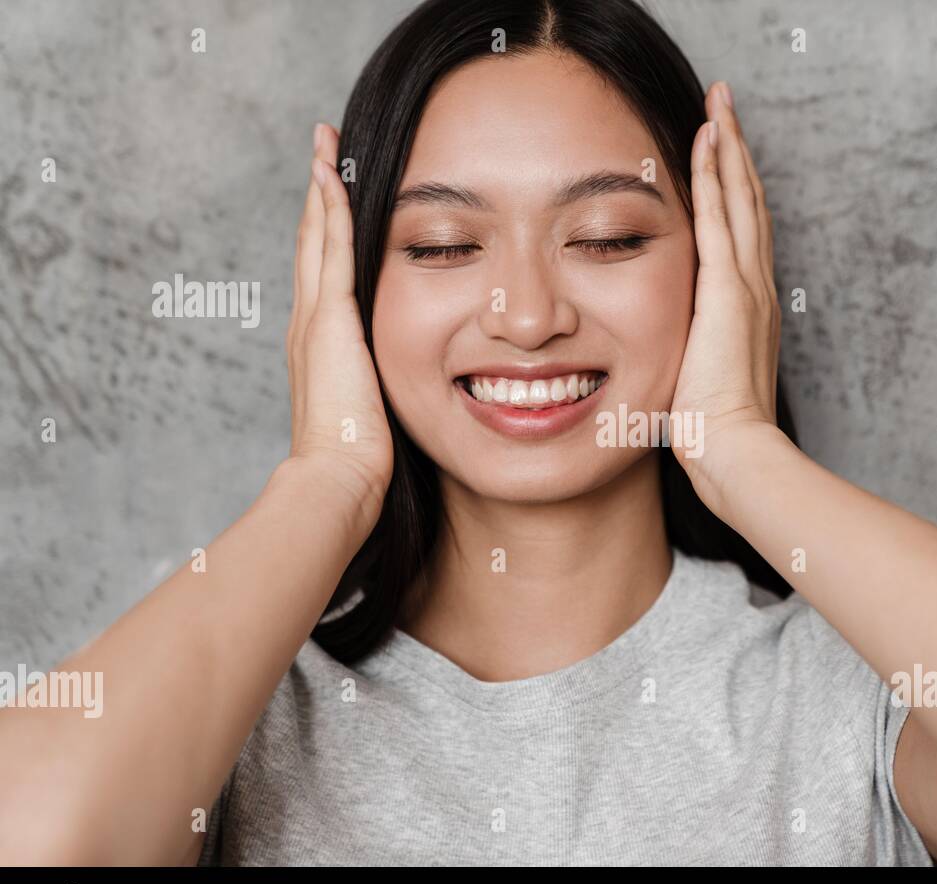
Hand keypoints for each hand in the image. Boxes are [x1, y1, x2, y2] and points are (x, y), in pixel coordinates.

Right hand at [283, 123, 392, 529]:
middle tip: (320, 154)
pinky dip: (331, 210)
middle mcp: (309, 326)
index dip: (328, 238)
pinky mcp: (330, 319)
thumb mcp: (374, 413)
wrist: (337, 478)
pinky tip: (333, 175)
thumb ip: (383, 389)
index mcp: (320, 347)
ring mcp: (315, 319)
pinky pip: (332, 251)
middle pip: (314, 247)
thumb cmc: (357, 463)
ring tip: (323, 147)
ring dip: (321, 190)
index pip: (326, 278)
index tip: (333, 203)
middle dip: (319, 200)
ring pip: (318, 238)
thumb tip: (420, 389)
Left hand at [671, 81, 784, 505]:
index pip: (741, 238)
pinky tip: (707, 137)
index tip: (724, 158)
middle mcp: (754, 288)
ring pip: (740, 198)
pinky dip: (715, 173)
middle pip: (749, 204)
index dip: (735, 194)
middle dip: (737, 154)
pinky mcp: (726, 289)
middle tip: (727, 108)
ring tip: (721, 104)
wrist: (734, 451)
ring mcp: (744, 285)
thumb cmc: (715, 435)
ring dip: (728, 147)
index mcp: (748, 311)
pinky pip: (720, 215)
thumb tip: (670, 358)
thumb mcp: (699, 383)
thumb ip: (689, 357)